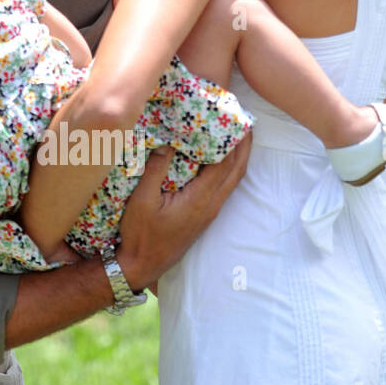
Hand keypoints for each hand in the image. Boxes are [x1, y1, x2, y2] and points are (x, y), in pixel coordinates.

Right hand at [116, 134, 251, 290]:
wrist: (143, 265)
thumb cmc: (140, 234)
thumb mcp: (141, 201)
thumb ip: (155, 170)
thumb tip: (166, 143)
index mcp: (200, 199)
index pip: (225, 164)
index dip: (233, 140)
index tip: (236, 119)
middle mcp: (211, 205)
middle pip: (237, 171)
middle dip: (245, 146)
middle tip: (245, 121)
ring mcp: (210, 212)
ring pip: (233, 180)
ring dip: (239, 157)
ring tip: (237, 136)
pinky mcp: (205, 216)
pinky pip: (224, 187)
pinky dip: (228, 169)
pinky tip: (219, 160)